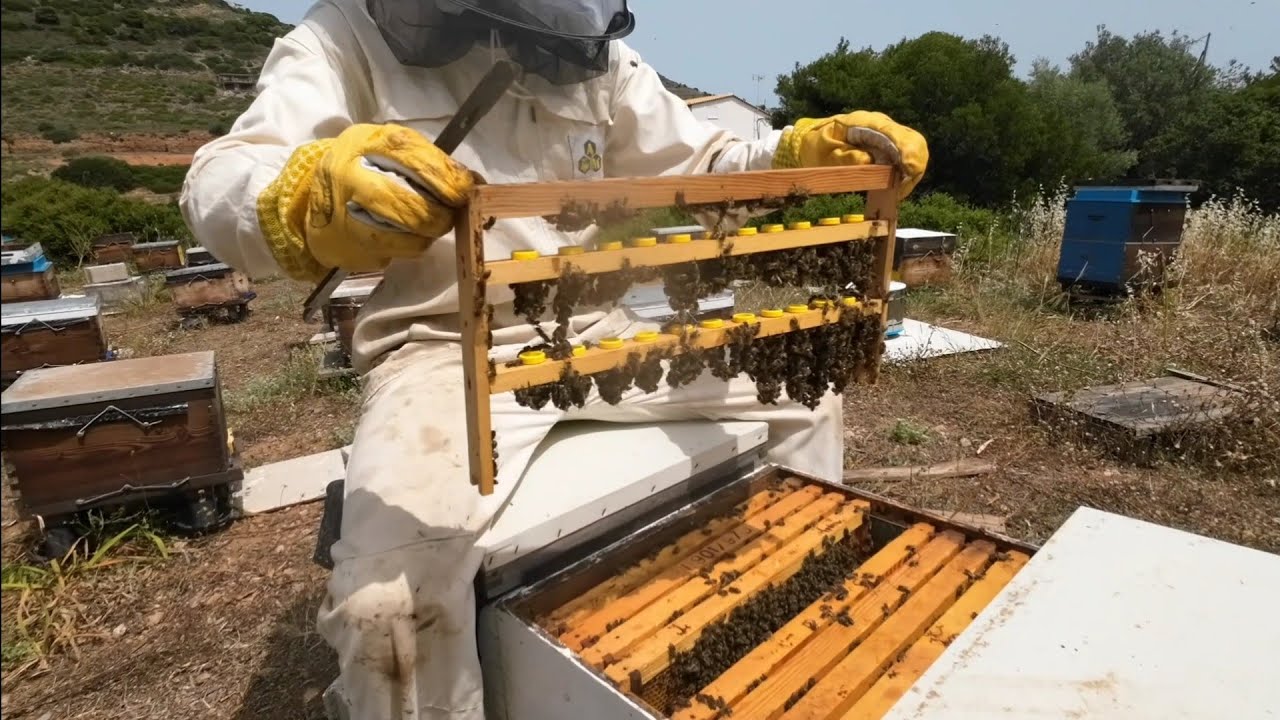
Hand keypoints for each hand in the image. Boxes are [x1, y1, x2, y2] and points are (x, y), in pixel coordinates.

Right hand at [304, 123, 474, 271]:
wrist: (314, 199)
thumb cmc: (362, 168)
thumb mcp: (387, 149)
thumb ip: (427, 160)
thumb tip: (475, 182)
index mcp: (363, 143)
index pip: (412, 158)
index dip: (446, 177)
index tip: (465, 189)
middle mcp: (350, 178)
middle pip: (410, 204)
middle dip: (442, 213)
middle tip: (452, 212)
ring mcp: (347, 216)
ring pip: (408, 234)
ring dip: (430, 231)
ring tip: (431, 222)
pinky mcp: (352, 246)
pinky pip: (400, 251)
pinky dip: (414, 244)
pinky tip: (409, 234)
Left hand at [775, 111, 928, 198]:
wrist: (812, 140)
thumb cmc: (817, 144)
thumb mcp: (825, 151)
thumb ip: (846, 156)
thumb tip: (871, 162)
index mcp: (866, 122)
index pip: (896, 133)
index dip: (907, 151)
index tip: (908, 170)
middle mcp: (882, 126)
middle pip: (914, 141)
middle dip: (914, 165)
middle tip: (901, 189)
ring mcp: (888, 136)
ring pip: (915, 151)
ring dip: (912, 173)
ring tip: (898, 192)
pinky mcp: (889, 148)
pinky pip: (907, 159)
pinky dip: (906, 175)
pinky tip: (896, 188)